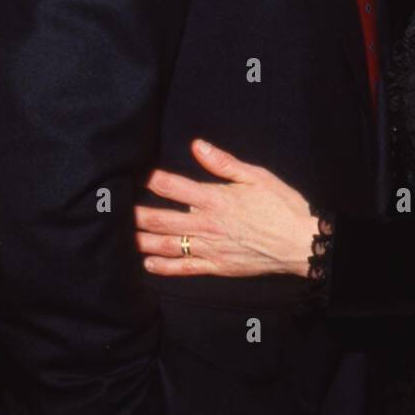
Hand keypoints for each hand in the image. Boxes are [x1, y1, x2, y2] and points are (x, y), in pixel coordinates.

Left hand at [135, 139, 316, 277]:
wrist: (299, 242)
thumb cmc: (281, 205)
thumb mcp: (256, 175)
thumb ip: (223, 163)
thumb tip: (197, 146)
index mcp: (215, 199)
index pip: (174, 186)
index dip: (152, 179)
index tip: (135, 174)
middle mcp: (207, 225)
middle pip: (162, 219)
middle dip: (135, 214)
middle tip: (115, 210)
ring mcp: (209, 248)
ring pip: (167, 245)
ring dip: (142, 240)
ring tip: (122, 237)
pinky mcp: (216, 266)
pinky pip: (183, 268)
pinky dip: (163, 267)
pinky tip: (148, 263)